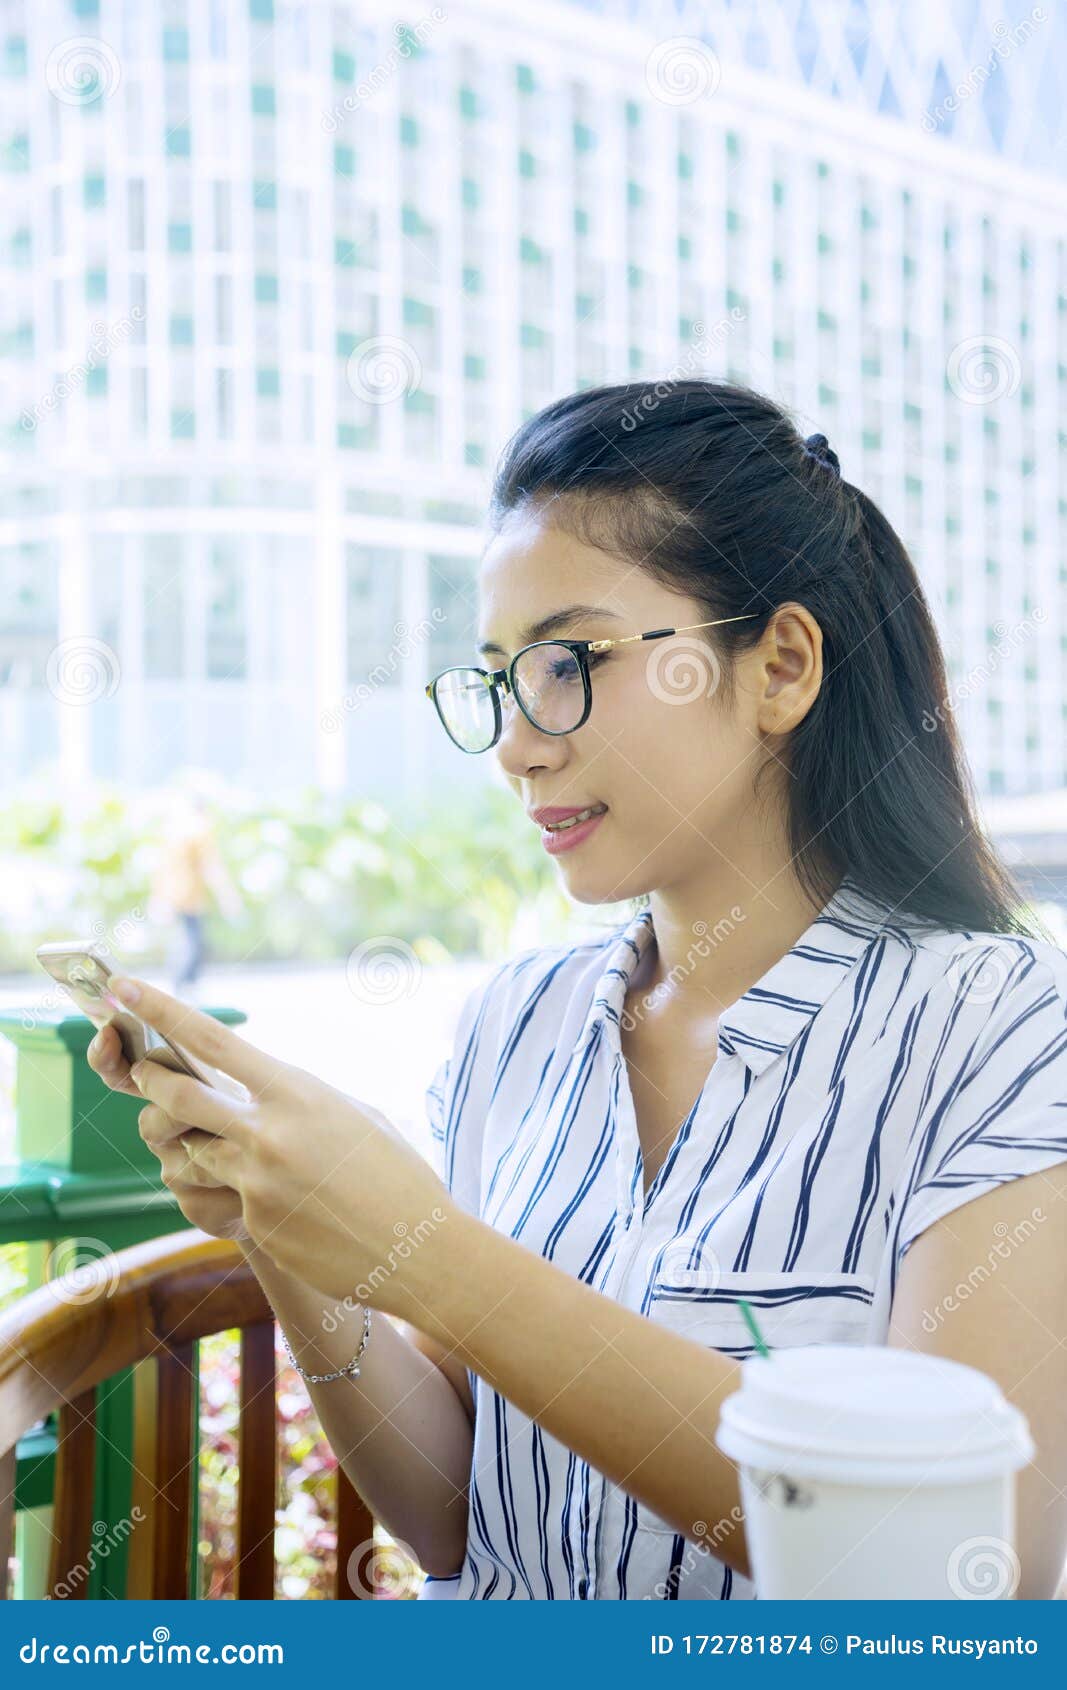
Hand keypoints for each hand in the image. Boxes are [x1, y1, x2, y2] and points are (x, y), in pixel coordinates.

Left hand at [105, 975, 457, 1319]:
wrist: (419, 1250)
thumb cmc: (397, 1174)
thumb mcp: (355, 1114)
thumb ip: (298, 1099)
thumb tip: (264, 1089)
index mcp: (296, 1092)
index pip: (213, 1041)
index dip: (161, 1010)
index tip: (125, 987)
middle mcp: (267, 1133)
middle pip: (176, 1099)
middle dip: (152, 1083)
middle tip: (144, 1074)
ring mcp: (255, 1182)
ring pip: (190, 1155)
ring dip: (199, 1149)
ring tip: (241, 1155)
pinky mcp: (252, 1224)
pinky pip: (221, 1200)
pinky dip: (241, 1196)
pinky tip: (291, 1208)